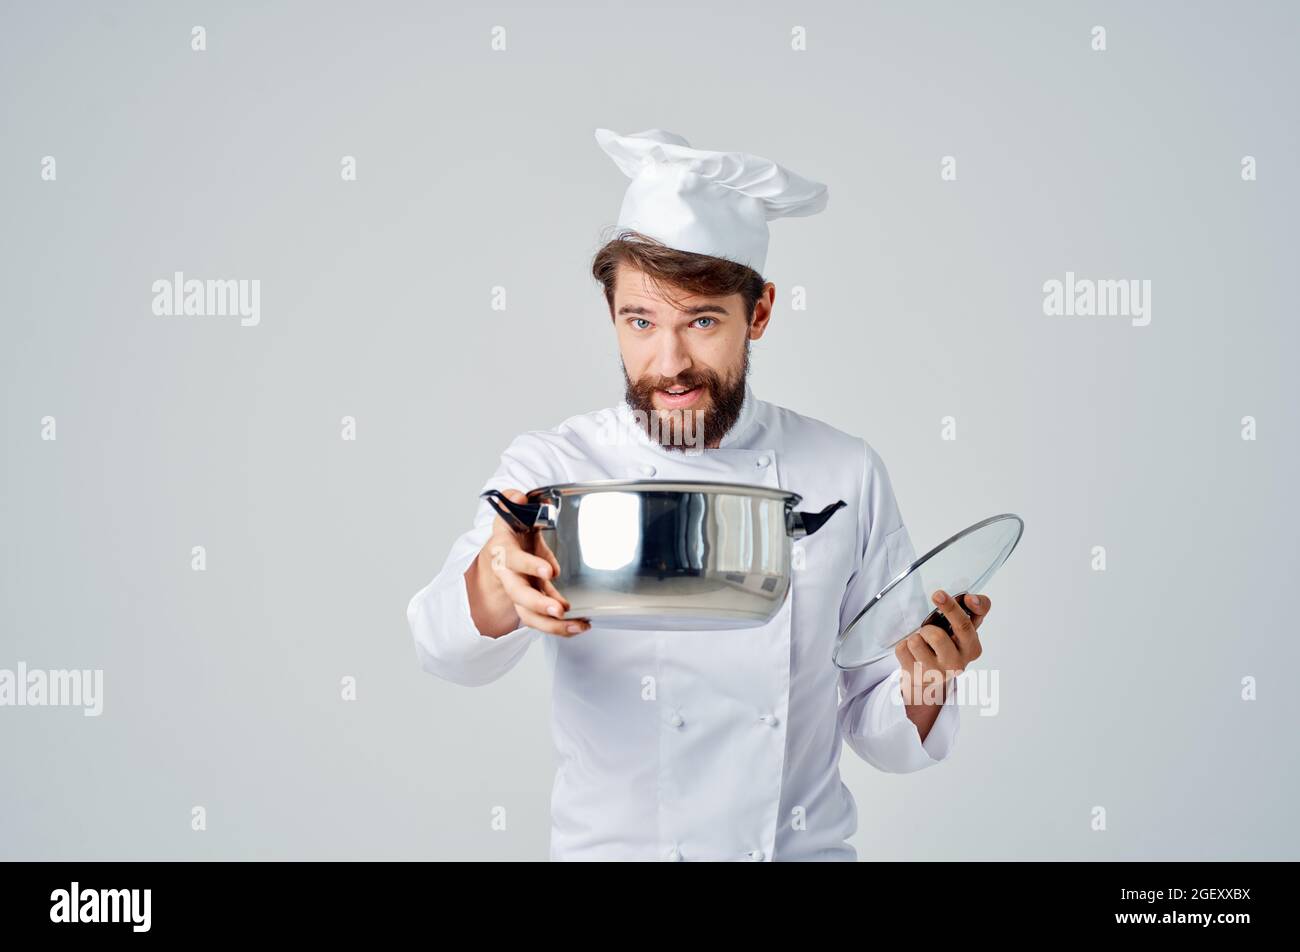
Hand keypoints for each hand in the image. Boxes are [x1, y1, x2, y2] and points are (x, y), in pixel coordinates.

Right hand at [467, 489, 591, 637]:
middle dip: (539, 604)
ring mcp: (520, 592)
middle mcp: (509, 575)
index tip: (550, 571)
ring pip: (528, 614)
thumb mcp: (513, 512)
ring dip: (551, 624)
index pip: (513, 560)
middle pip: (518, 595)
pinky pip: (542, 621)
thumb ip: (513, 501)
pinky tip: (580, 626)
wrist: (506, 547)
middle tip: (560, 609)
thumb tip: (517, 496)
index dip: (529, 566)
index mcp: (504, 551)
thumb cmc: (514, 530)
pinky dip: (560, 627)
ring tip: (577, 625)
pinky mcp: (532, 604)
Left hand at [895, 590, 989, 705]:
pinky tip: (914, 653)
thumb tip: (971, 598)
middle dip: (928, 627)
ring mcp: (935, 672)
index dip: (953, 609)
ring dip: (916, 636)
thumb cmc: (950, 647)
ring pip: (916, 641)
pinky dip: (904, 646)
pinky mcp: (916, 676)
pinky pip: (902, 649)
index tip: (938, 594)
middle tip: (931, 612)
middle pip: (936, 636)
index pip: (965, 626)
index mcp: (971, 649)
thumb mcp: (966, 630)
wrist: (933, 679)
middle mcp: (956, 664)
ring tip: (923, 642)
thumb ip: (976, 610)